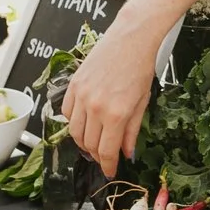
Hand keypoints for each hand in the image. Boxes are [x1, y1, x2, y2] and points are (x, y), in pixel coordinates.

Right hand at [60, 17, 161, 172]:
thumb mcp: (142, 102)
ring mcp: (81, 96)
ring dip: (83, 142)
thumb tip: (126, 153)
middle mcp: (95, 107)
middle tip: (104, 156)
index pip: (106, 151)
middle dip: (97, 155)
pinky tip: (84, 122)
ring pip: (74, 132)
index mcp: (116, 114)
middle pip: (88, 145)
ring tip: (93, 142)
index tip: (110, 171)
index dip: (108, 166)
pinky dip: (74, 122)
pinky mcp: (73, 85)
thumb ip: (132, 131)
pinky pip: (67, 113)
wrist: (130, 39)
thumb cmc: (140, 66)